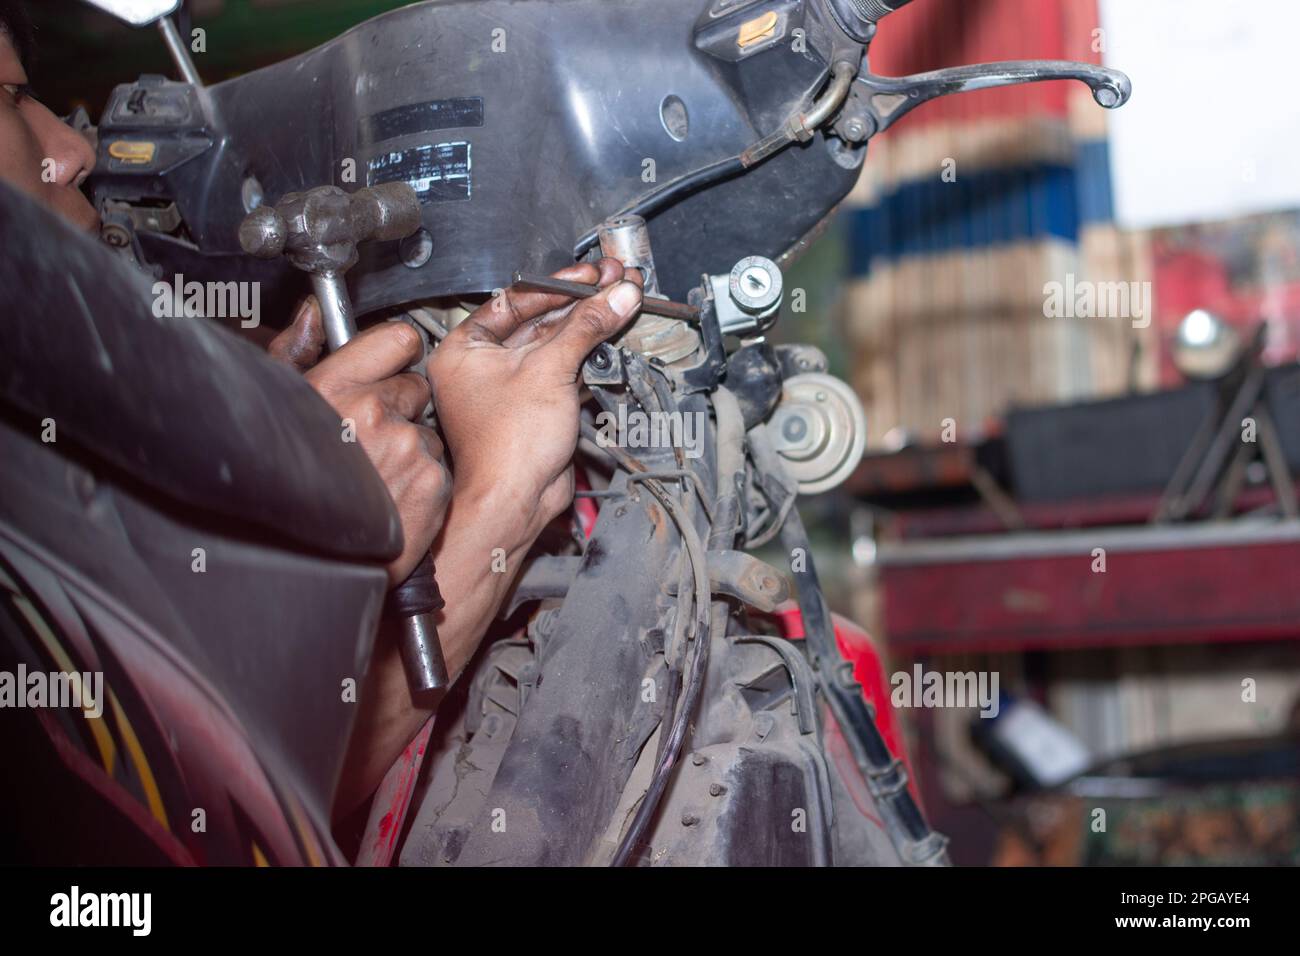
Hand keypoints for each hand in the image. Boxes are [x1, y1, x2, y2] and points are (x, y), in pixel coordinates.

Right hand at [268, 298, 450, 584]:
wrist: (312, 561)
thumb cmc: (286, 488)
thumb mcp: (280, 408)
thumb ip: (298, 353)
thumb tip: (313, 314)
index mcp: (333, 387)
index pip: (396, 339)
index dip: (396, 353)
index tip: (392, 365)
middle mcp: (373, 411)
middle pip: (415, 387)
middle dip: (400, 407)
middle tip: (371, 440)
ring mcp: (408, 446)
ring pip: (427, 429)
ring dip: (410, 446)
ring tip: (378, 475)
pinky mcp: (432, 480)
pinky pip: (437, 465)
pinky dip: (422, 479)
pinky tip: (393, 497)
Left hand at [426, 258, 641, 540]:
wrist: (515, 501)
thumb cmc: (507, 444)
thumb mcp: (549, 369)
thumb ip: (586, 327)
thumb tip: (617, 295)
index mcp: (464, 349)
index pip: (514, 301)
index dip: (556, 285)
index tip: (591, 275)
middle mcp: (482, 366)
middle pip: (538, 321)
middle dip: (580, 303)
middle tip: (615, 282)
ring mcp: (510, 388)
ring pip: (554, 346)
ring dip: (589, 326)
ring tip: (623, 301)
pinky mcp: (534, 409)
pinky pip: (563, 372)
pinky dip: (588, 355)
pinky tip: (614, 336)